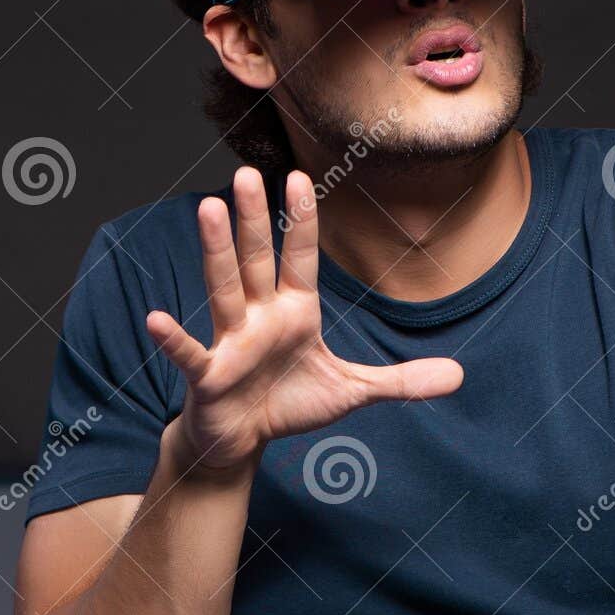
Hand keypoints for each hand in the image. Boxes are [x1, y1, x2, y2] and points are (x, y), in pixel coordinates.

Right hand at [145, 167, 462, 474]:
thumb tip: (459, 375)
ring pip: (225, 289)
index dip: (301, 221)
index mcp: (295, 311)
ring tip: (207, 209)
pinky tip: (156, 320)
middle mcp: (260, 316)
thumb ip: (402, 380)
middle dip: (254, 219)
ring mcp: (231, 342)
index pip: (300, 258)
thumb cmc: (290, 404)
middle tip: (244, 173)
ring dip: (217, 252)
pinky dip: (173, 340)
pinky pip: (191, 354)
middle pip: (257, 260)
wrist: (241, 441)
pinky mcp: (210, 376)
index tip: (301, 177)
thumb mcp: (353, 392)